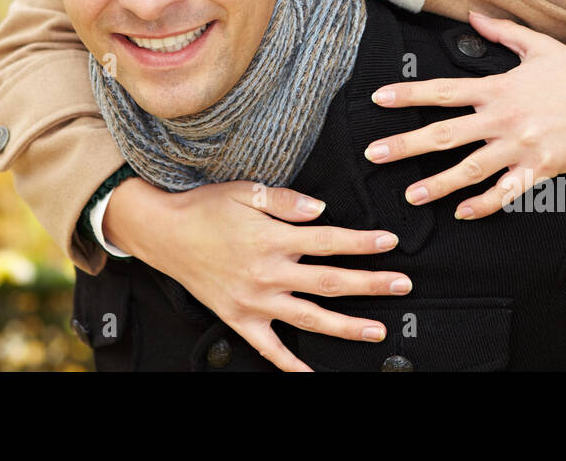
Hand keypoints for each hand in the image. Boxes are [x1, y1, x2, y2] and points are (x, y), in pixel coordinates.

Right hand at [103, 177, 411, 371]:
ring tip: (377, 331)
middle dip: (370, 284)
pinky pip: (269, 349)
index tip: (390, 242)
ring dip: (346, 326)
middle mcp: (268, 274)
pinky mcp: (239, 319)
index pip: (329, 241)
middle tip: (402, 285)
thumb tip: (321, 210)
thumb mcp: (244, 192)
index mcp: (272, 239)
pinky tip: (312, 373)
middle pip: (330, 282)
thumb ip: (286, 201)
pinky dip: (291, 365)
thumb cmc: (204, 208)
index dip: (362, 243)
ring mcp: (254, 301)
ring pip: (310, 318)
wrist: (163, 233)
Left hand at [364, 11, 565, 219]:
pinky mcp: (541, 168)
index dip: (408, 95)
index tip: (378, 99)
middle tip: (374, 155)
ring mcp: (521, 146)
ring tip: (411, 196)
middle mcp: (504, 118)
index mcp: (498, 88)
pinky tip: (463, 212)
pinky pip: (507, 191)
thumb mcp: (540, 46)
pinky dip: (484, 204)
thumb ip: (502, 32)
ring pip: (470, 169)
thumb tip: (474, 15)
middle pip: (445, 134)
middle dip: (406, 146)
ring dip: (437, 184)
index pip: (443, 91)